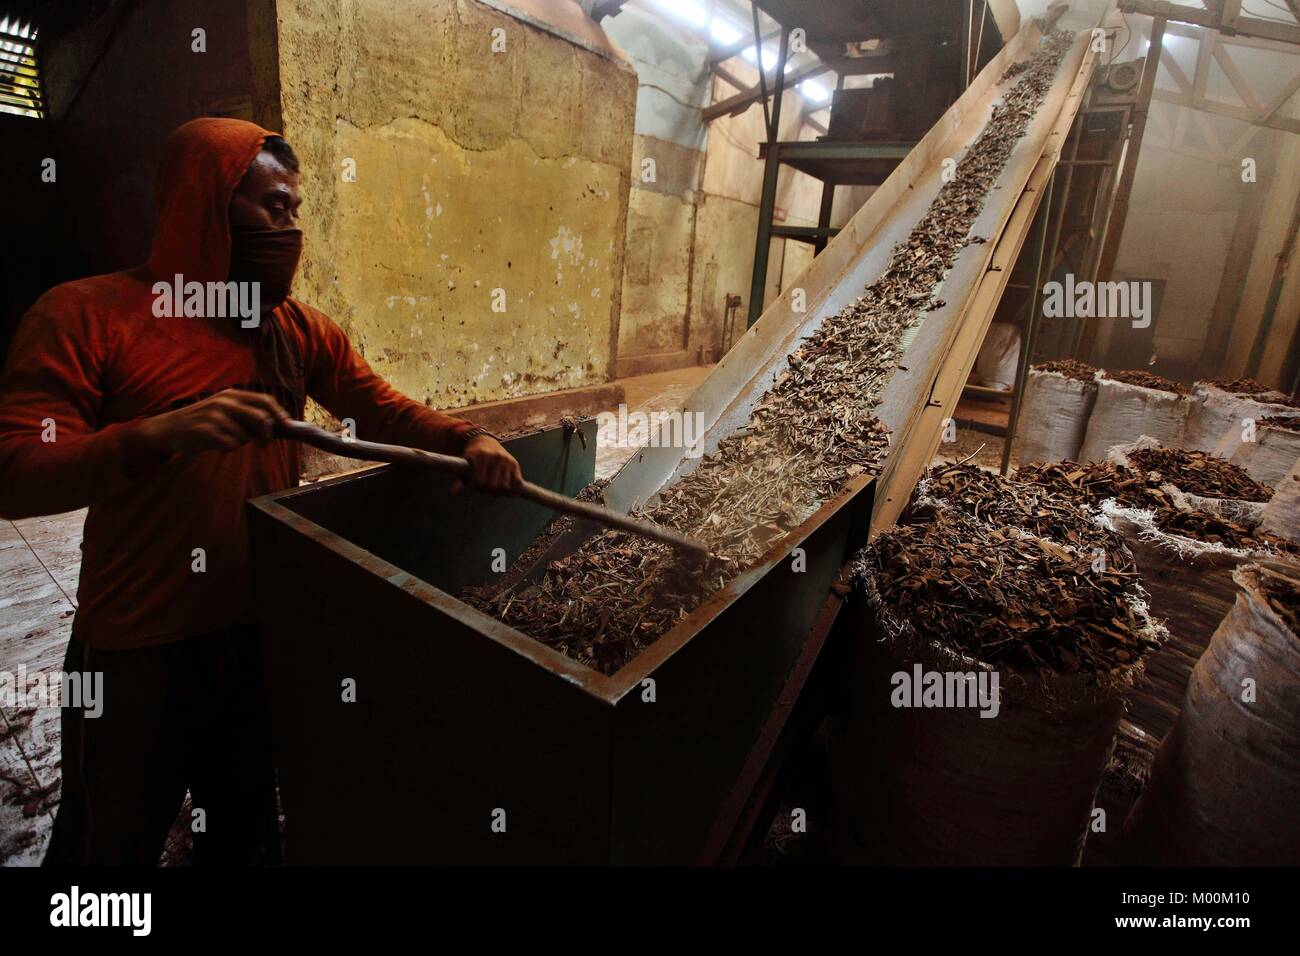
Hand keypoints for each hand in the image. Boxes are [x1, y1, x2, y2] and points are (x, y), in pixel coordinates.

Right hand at [135, 389, 287, 455]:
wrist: (167, 429)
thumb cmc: (201, 422)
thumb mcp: (223, 410)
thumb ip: (245, 414)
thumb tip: (274, 425)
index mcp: (232, 395)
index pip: (265, 400)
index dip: (280, 414)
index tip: (288, 426)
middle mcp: (225, 401)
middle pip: (261, 418)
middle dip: (267, 434)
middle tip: (264, 444)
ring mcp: (216, 415)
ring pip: (245, 436)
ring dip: (238, 442)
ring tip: (222, 439)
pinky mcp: (207, 430)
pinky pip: (230, 445)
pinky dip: (226, 448)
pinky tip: (214, 444)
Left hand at [454, 434, 522, 493]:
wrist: (485, 441)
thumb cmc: (472, 456)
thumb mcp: (464, 464)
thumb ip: (460, 479)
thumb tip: (452, 493)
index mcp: (482, 456)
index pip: (480, 481)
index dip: (474, 486)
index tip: (472, 485)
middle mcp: (496, 457)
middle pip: (492, 485)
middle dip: (486, 490)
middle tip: (482, 488)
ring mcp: (506, 460)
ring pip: (504, 486)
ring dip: (497, 491)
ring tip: (491, 488)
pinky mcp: (514, 463)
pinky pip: (515, 483)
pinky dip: (510, 488)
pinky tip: (502, 487)